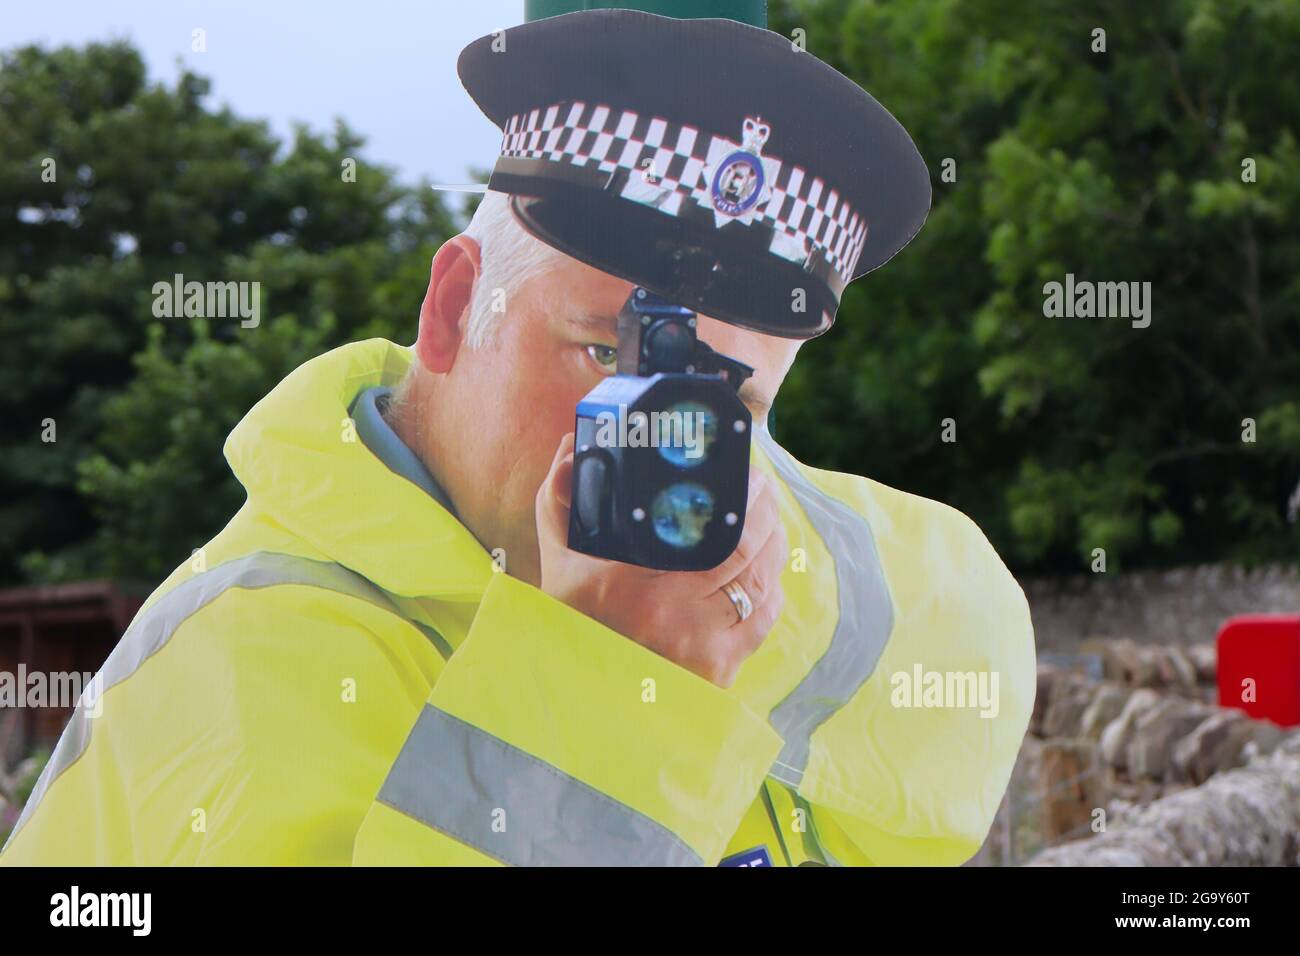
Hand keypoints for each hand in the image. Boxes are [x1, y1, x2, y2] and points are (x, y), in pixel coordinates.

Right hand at [536, 432, 786, 687]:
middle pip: (750, 556)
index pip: (721, 535)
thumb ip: (560, 500)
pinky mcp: (718, 672)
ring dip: (773, 549)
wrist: (581, 686)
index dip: (748, 500)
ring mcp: (700, 650)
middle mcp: (673, 619)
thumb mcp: (559, 557)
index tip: (750, 475)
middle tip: (762, 490)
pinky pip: (762, 621)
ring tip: (768, 523)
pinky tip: (764, 570)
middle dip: (766, 515)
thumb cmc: (571, 616)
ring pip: (762, 587)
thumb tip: (575, 448)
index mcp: (633, 586)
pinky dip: (770, 590)